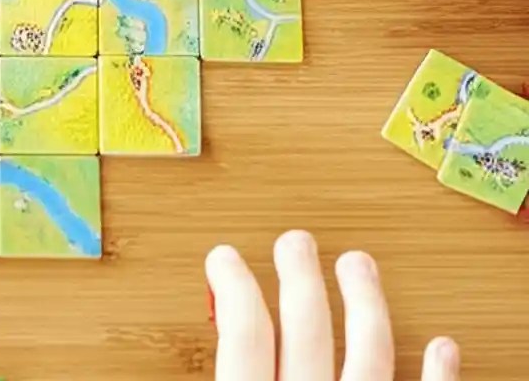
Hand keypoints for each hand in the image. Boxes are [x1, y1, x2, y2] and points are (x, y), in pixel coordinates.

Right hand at [206, 230, 458, 379]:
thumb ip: (215, 377)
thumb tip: (166, 368)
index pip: (244, 334)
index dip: (232, 288)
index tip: (224, 259)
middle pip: (307, 329)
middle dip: (299, 277)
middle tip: (295, 242)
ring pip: (370, 352)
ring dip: (365, 302)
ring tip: (358, 263)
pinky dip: (437, 372)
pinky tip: (442, 346)